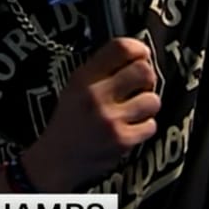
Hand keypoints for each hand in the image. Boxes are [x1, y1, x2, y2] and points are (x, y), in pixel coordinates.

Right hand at [21, 38, 160, 191]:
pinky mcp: (121, 141)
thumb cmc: (68, 123)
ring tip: (133, 111)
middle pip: (144, 71)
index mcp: (83, 78)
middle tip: (139, 87)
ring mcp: (110, 119)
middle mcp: (96, 96)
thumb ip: (101, 70)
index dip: (138, 49)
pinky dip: (143, 128)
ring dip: (146, 106)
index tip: (142, 55)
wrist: (56, 160)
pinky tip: (129, 129)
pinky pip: (150, 125)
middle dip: (147, 79)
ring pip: (152, 100)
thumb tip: (138, 54)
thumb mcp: (74, 88)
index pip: (120, 48)